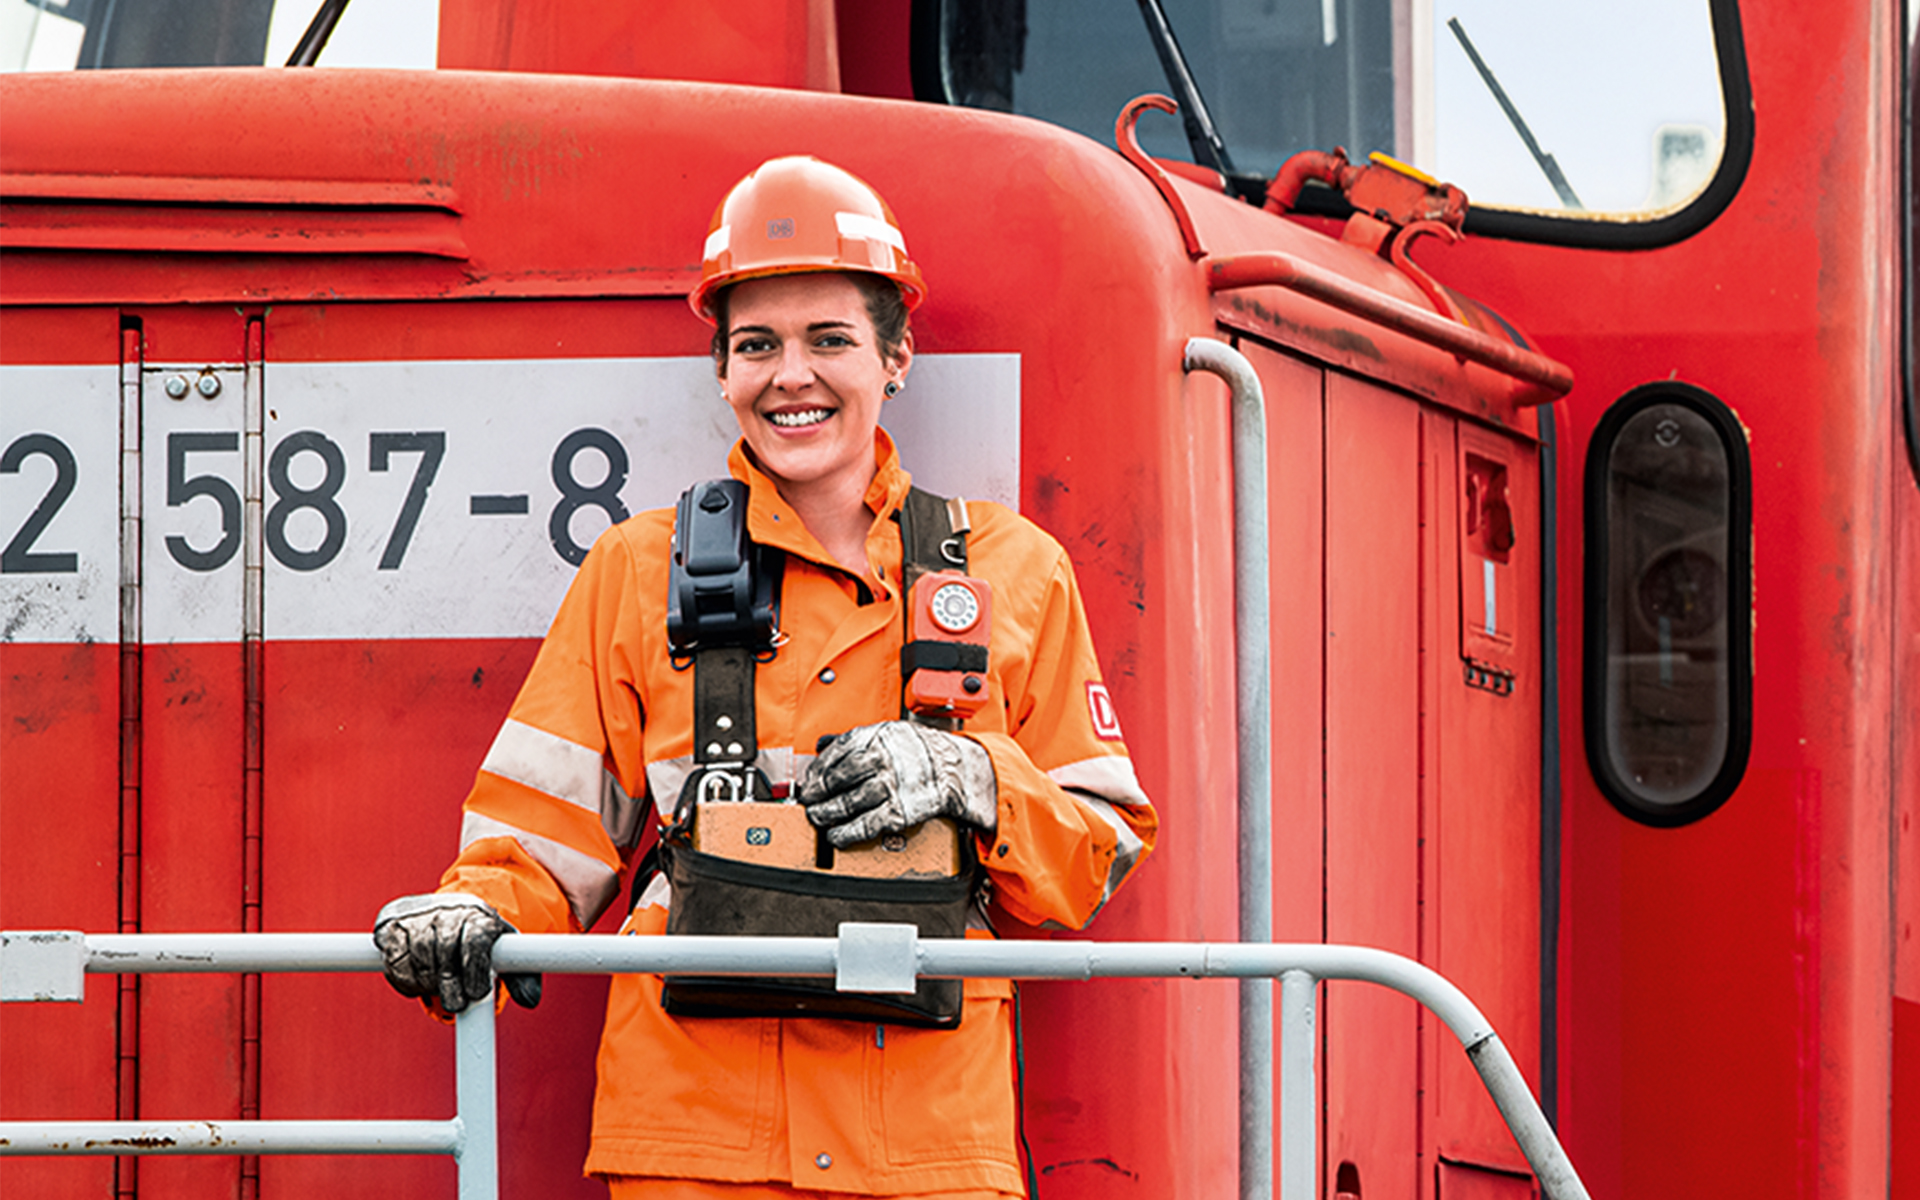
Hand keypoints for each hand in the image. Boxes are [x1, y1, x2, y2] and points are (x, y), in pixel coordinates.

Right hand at [373, 893, 541, 1012]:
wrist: (447, 911)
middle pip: (444, 948)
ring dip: (427, 981)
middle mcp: (447, 910)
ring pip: (417, 955)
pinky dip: (403, 978)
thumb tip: (530, 1000)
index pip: (476, 937)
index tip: (477, 993)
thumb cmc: (478, 937)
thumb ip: (522, 975)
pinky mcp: (391, 925)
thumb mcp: (504, 952)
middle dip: (450, 983)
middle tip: (457, 1002)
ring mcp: (417, 916)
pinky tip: (417, 982)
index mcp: (479, 914)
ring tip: (439, 989)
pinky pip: (394, 959)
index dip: (475, 968)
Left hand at [797, 721, 997, 847]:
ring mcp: (890, 787)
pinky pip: (866, 826)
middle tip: (809, 802)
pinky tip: (837, 835)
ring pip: (848, 803)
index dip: (817, 771)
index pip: (835, 754)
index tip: (809, 781)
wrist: (955, 770)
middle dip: (818, 794)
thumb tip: (825, 753)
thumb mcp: (890, 732)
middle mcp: (882, 761)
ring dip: (827, 814)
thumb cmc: (920, 751)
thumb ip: (860, 741)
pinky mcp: (900, 812)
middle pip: (838, 780)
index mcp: (877, 738)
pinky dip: (847, 833)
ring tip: (818, 818)